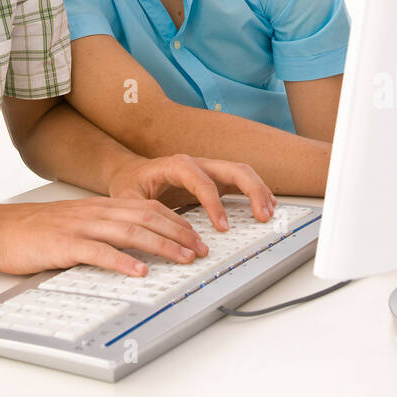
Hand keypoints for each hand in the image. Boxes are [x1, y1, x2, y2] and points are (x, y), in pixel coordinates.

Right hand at [0, 195, 210, 277]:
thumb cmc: (36, 231)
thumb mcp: (77, 223)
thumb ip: (104, 230)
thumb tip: (134, 248)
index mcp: (100, 206)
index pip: (148, 208)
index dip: (176, 220)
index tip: (197, 235)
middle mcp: (95, 212)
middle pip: (147, 217)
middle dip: (179, 233)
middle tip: (202, 249)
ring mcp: (81, 226)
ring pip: (130, 231)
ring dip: (161, 245)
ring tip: (183, 258)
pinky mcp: (65, 245)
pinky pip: (99, 252)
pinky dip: (123, 261)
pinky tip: (139, 271)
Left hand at [106, 153, 276, 230]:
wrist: (130, 172)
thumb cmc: (130, 183)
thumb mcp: (127, 197)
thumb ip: (140, 211)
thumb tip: (157, 231)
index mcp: (177, 165)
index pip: (202, 181)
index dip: (214, 204)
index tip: (221, 227)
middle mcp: (197, 164)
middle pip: (233, 168)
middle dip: (252, 190)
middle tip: (262, 215)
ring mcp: (208, 171)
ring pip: (242, 173)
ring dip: (258, 191)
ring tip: (268, 212)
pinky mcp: (214, 180)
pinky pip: (240, 182)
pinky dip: (255, 192)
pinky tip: (265, 206)